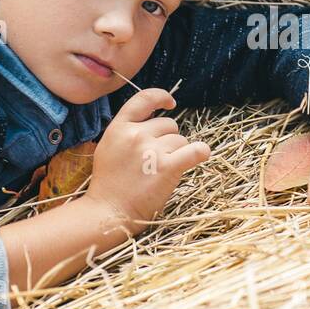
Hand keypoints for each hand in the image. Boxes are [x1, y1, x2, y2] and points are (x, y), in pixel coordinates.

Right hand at [85, 87, 210, 226]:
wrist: (108, 212)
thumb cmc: (110, 183)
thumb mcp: (109, 147)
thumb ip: (128, 131)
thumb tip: (155, 122)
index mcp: (119, 127)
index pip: (144, 99)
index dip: (161, 97)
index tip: (170, 103)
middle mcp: (135, 135)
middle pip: (168, 124)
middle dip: (167, 139)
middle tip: (155, 161)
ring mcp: (151, 150)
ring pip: (180, 140)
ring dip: (177, 153)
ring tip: (160, 171)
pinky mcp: (167, 167)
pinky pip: (194, 151)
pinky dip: (201, 152)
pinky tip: (201, 154)